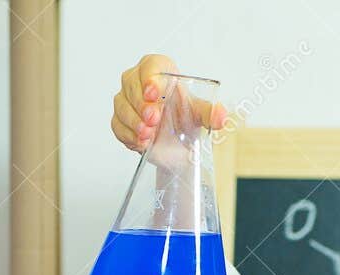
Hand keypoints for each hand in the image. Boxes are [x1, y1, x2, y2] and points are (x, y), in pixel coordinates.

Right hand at [111, 53, 227, 151]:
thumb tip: (221, 116)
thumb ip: (209, 113)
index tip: (154, 92)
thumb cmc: (183, 118)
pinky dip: (128, 134)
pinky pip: (117, 125)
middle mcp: (138, 81)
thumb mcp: (198, 114)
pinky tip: (141, 142)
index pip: (150, 65)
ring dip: (134, 121)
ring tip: (148, 134)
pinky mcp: (119, 120)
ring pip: (122, 105)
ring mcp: (126, 101)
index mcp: (159, 71)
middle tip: (154, 119)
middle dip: (141, 103)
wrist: (175, 144)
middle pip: (131, 85)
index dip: (149, 77)